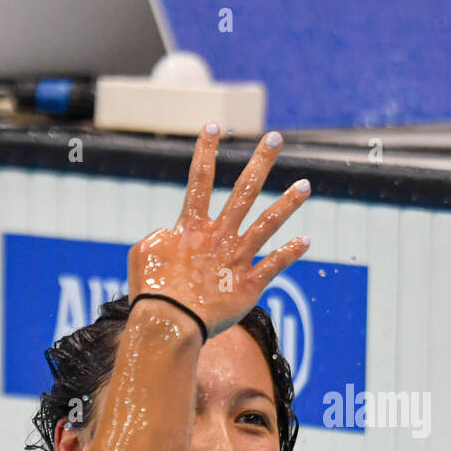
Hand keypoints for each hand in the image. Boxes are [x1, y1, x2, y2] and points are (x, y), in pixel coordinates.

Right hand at [127, 123, 310, 337]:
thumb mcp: (144, 254)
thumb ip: (161, 236)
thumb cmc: (152, 292)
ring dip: (288, 202)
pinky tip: (307, 240)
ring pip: (268, 223)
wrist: (170, 324)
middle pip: (243, 190)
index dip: (205, 151)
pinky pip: (275, 265)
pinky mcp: (250, 284)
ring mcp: (237, 259)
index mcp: (191, 227)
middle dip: (260, 161)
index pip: (198, 180)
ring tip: (307, 184)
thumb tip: (173, 233)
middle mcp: (219, 236)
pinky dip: (291, 252)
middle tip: (276, 137)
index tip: (214, 126)